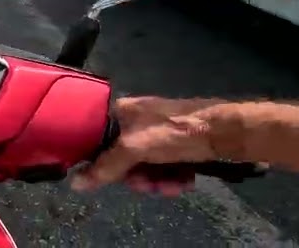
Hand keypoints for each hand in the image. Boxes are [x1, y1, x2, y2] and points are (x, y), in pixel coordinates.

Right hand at [71, 96, 227, 196]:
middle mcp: (137, 121)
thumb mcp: (135, 148)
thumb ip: (106, 166)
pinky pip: (165, 167)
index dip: (101, 161)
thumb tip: (75, 183)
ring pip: (147, 166)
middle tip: (146, 185)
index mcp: (121, 112)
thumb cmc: (174, 132)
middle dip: (137, 176)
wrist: (223, 132)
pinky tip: (183, 181)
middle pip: (124, 158)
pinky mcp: (178, 145)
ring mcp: (159, 133)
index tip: (110, 178)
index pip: (98, 138)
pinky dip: (172, 177)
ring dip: (157, 181)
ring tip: (171, 186)